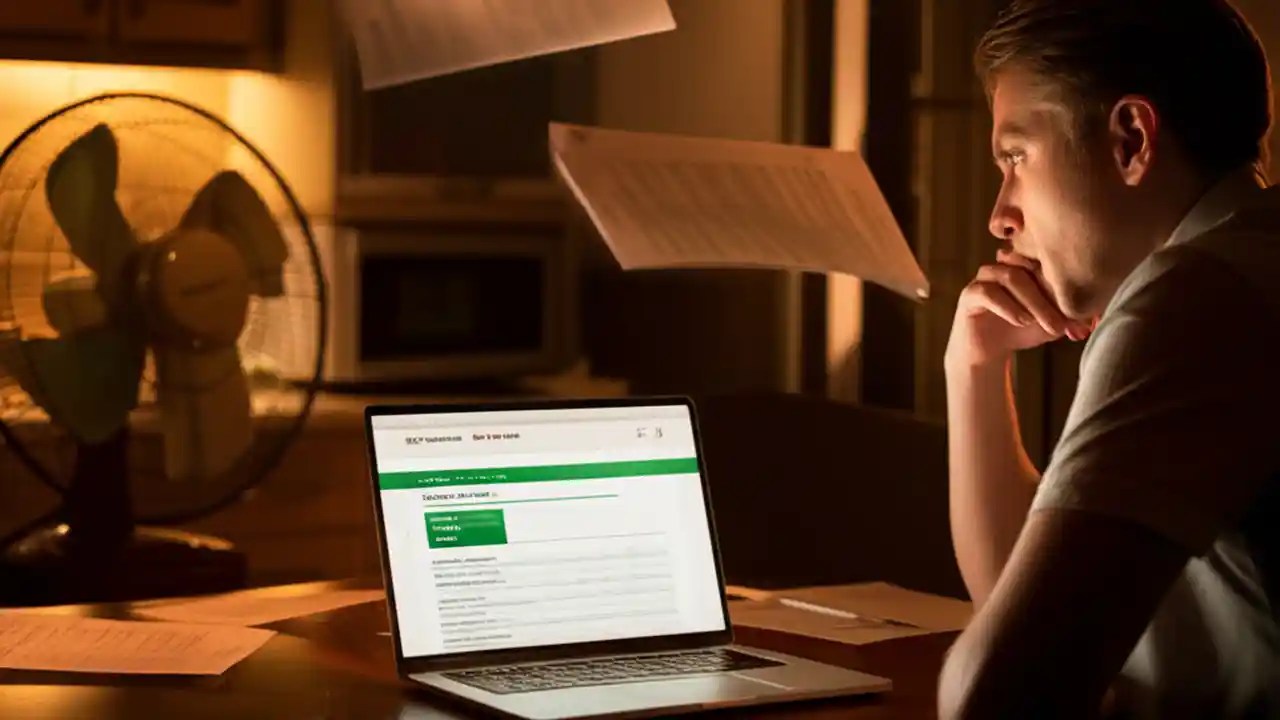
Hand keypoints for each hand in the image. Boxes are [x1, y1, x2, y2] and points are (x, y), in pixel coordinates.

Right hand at [944, 250, 1093, 369]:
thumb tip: (1094, 315)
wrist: (986, 352)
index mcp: (1026, 265)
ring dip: (1031, 302)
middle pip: (1030, 268)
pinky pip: (987, 292)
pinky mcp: (969, 294)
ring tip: (1045, 324)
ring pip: (1010, 276)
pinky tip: (1021, 321)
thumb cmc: (1020, 330)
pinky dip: (1007, 306)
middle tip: (1063, 323)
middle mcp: (1005, 265)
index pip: (1046, 263)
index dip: (1063, 283)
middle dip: (1049, 297)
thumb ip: (1068, 315)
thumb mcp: (1050, 323)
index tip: (1080, 309)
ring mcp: (985, 277)